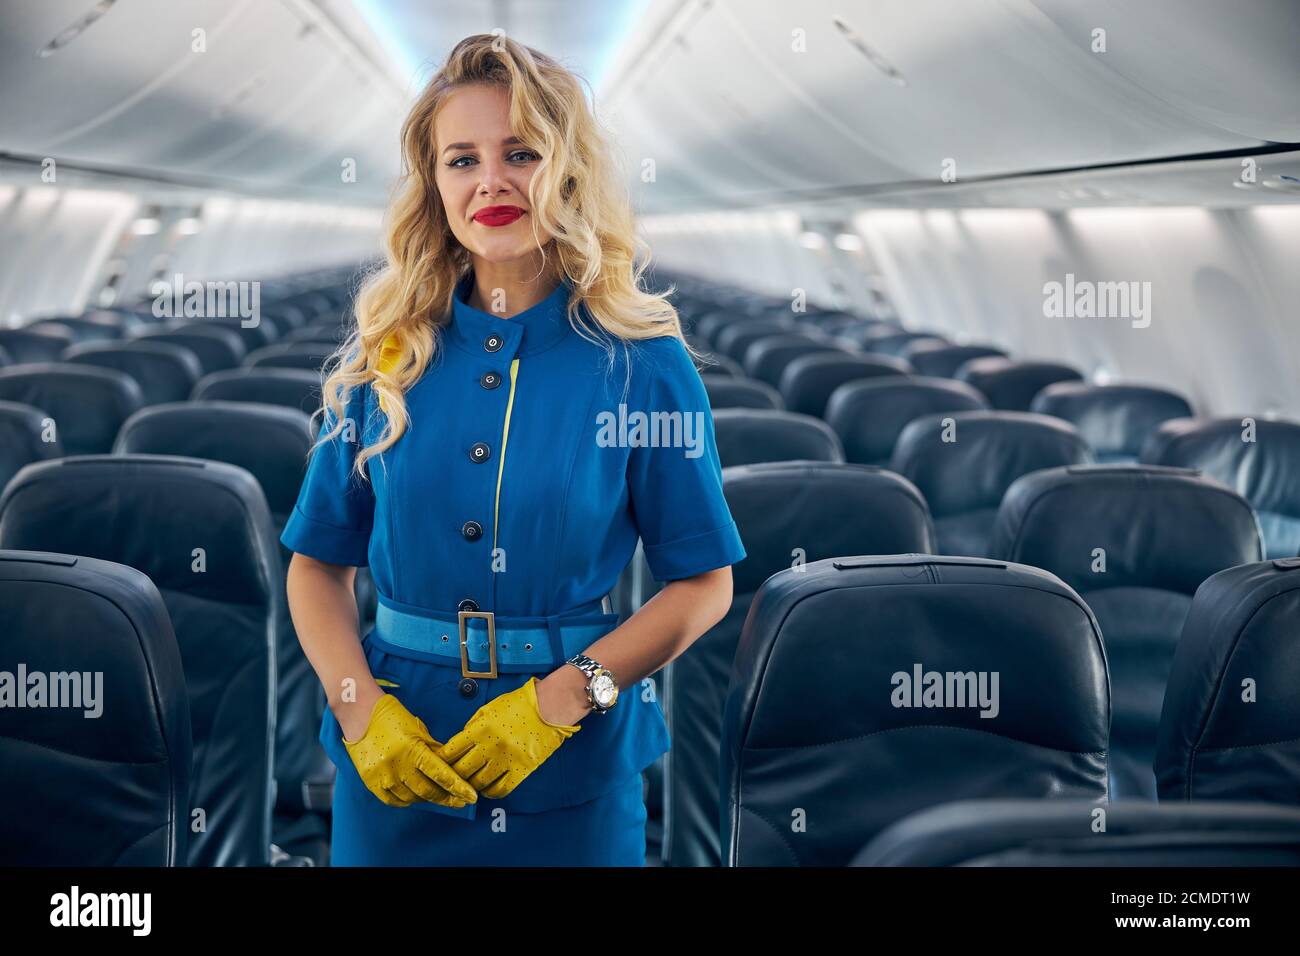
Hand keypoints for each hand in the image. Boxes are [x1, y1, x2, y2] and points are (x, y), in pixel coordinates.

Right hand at [343, 693, 478, 808]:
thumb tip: (453, 767)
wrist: (360, 715)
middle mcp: (397, 765)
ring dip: (428, 798)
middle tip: (461, 801)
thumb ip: (435, 750)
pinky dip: (408, 800)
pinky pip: (395, 801)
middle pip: (428, 790)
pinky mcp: (371, 782)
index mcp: (412, 749)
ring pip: (413, 798)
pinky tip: (416, 796)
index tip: (471, 797)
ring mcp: (383, 776)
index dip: (458, 787)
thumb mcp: (418, 730)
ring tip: (438, 793)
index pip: (441, 774)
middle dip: (447, 797)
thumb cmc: (393, 718)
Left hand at [437, 678, 579, 798]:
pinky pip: (500, 790)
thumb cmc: (520, 704)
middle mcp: (491, 746)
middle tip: (452, 777)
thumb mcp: (490, 708)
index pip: (451, 751)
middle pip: (461, 771)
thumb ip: (472, 726)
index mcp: (480, 729)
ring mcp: (506, 760)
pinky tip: (487, 788)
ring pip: (478, 784)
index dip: (442, 760)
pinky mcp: (521, 770)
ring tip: (470, 783)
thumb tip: (459, 746)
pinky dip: (490, 793)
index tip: (440, 763)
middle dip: (453, 775)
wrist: (550, 707)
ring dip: (471, 785)